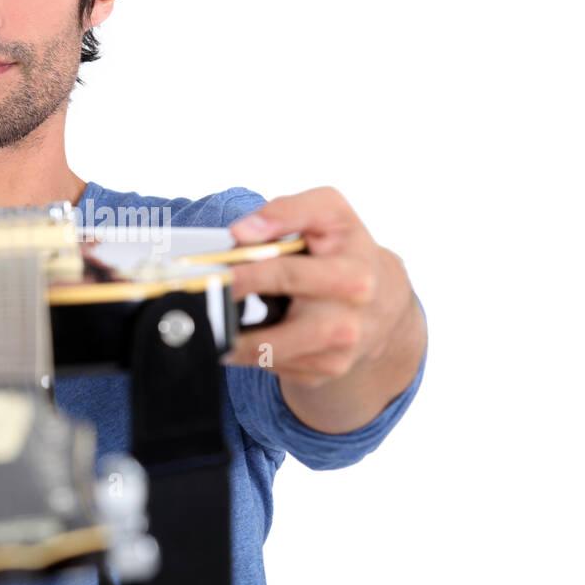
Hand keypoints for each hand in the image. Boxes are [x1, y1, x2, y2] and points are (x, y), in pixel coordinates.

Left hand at [224, 186, 415, 390]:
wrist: (380, 302)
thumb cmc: (346, 250)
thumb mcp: (329, 213)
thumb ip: (286, 211)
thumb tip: (242, 233)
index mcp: (353, 277)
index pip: (290, 274)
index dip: (248, 273)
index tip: (216, 274)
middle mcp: (348, 323)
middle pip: (279, 336)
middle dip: (234, 327)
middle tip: (204, 314)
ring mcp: (336, 356)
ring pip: (269, 358)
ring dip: (234, 343)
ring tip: (212, 325)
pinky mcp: (321, 373)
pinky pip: (272, 367)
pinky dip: (251, 352)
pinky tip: (247, 333)